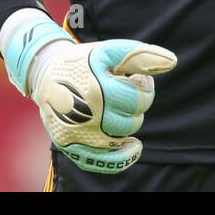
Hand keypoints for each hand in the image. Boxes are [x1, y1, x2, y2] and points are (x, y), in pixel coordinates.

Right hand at [30, 38, 176, 172]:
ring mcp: (77, 134)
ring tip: (117, 107)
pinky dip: (122, 158)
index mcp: (97, 90)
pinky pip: (103, 162)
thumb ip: (139, 55)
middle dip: (136, 105)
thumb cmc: (80, 61)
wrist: (43, 73)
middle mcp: (87, 116)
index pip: (139, 98)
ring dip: (127, 123)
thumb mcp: (107, 51)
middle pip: (132, 120)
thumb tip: (171, 61)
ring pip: (121, 138)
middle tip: (125, 91)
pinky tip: (133, 146)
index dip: (144, 87)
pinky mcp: (70, 146)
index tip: (136, 79)